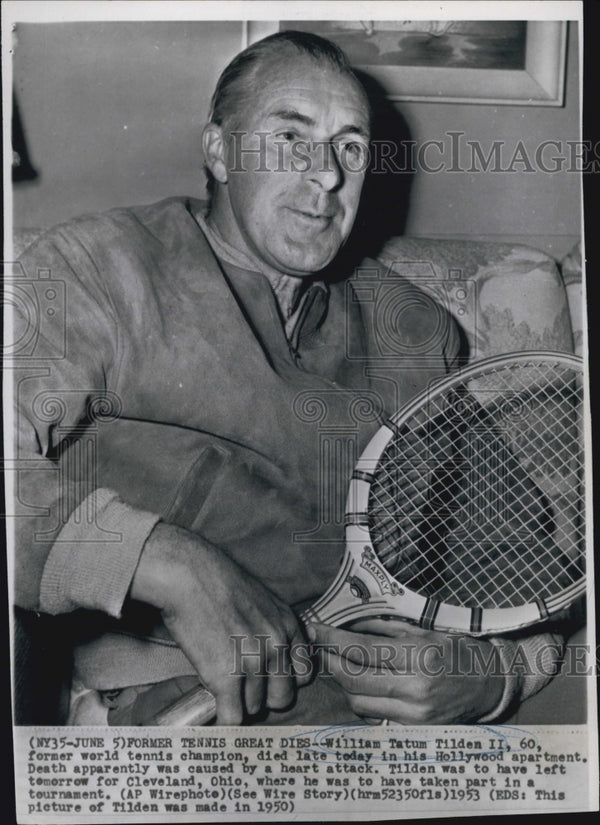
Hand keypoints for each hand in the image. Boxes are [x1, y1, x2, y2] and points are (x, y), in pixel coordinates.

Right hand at [130, 523, 311, 723]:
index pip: (303, 674)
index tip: (267, 680)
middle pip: (282, 698)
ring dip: (236, 702)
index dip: (283, 680)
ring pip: (252, 708)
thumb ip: (273, 628)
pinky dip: (222, 718)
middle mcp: (277, 646)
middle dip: (263, 697)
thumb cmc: (218, 583)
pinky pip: (232, 717)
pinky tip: (213, 707)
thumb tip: (271, 656)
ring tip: (219, 686)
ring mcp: (253, 663)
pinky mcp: (226, 677)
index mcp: (288, 626)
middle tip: (242, 687)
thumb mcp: (262, 600)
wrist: (190, 575)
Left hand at [309, 618, 504, 723]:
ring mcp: (415, 714)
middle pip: (352, 679)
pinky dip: (363, 700)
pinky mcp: (415, 731)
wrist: (491, 683)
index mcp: (418, 656)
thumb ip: (383, 628)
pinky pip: (374, 716)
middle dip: (330, 661)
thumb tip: (347, 624)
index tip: (315, 628)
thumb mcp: (423, 629)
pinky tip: (364, 685)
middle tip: (320, 647)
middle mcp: (415, 688)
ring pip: (357, 702)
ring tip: (343, 665)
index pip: (361, 649)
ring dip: (344, 683)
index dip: (332, 639)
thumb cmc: (457, 649)